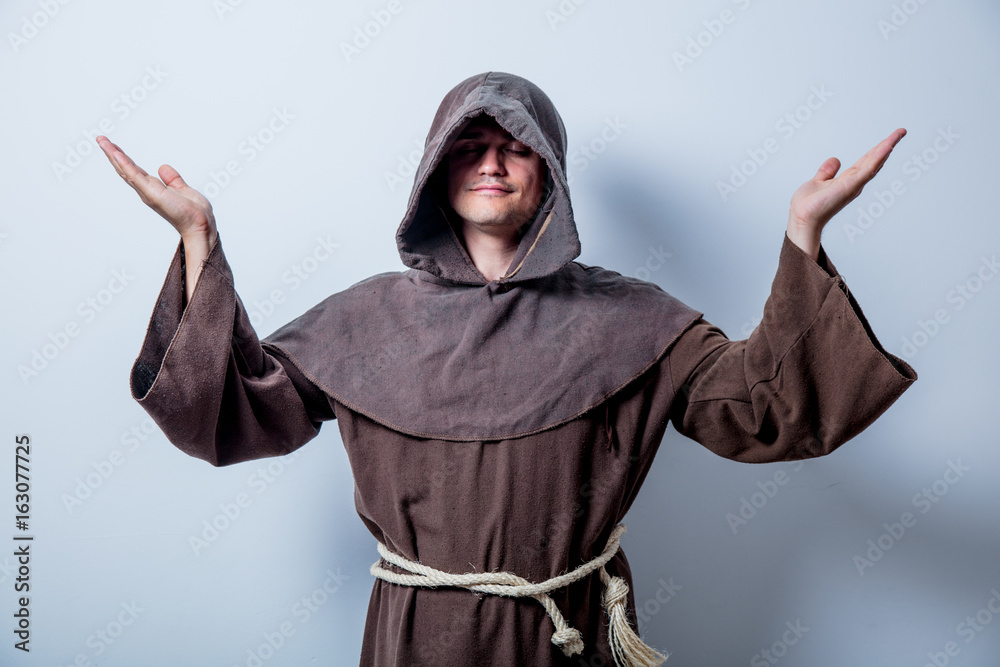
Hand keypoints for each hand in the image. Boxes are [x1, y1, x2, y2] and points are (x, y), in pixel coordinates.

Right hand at [97, 136, 217, 301]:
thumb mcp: (182, 189)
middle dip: (112, 153)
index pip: (134, 170)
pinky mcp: (152, 194)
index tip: (113, 146)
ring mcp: (148, 192)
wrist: (200, 224)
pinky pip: (136, 177)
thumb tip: (163, 168)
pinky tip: (116, 154)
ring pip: (126, 170)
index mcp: (154, 188)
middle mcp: (147, 190)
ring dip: (113, 155)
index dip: (123, 158)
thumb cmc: (194, 213)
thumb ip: (173, 179)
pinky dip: (125, 165)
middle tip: (100, 139)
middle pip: (125, 168)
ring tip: (102, 141)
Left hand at [786, 128, 905, 260]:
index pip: (865, 161)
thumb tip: (835, 160)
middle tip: (900, 132)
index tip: (888, 139)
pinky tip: (886, 147)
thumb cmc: (808, 206)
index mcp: (847, 180)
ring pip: (874, 162)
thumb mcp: (818, 182)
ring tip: (898, 134)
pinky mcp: (850, 186)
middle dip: (887, 145)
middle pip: (874, 160)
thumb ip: (827, 172)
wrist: (802, 217)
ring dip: (887, 147)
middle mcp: (854, 182)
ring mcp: (854, 184)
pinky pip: (867, 169)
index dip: (876, 149)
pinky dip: (878, 157)